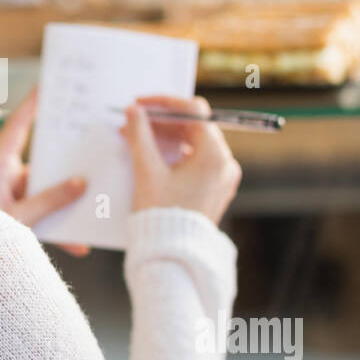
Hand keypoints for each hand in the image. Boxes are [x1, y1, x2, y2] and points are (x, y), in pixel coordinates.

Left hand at [0, 84, 91, 256]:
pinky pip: (46, 216)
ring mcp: (14, 196)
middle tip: (91, 138)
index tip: (47, 85)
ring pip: (49, 191)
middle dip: (67, 157)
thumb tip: (81, 183)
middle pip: (43, 159)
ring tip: (97, 199)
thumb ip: (49, 201)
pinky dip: (62, 231)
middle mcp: (7, 177)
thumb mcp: (19, 218)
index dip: (32, 105)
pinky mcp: (20, 215)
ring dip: (69, 201)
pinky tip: (81, 247)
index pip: (18, 127)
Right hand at [118, 94, 241, 224]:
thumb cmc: (161, 215)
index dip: (165, 103)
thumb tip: (134, 111)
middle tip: (134, 121)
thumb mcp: (147, 171)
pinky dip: (175, 153)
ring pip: (194, 143)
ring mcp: (222, 177)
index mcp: (214, 156)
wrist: (173, 256)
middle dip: (162, 122)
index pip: (194, 111)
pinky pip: (197, 160)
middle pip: (195, 126)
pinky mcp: (214, 189)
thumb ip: (140, 135)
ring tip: (138, 138)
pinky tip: (152, 155)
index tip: (142, 104)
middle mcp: (225, 164)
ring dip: (167, 137)